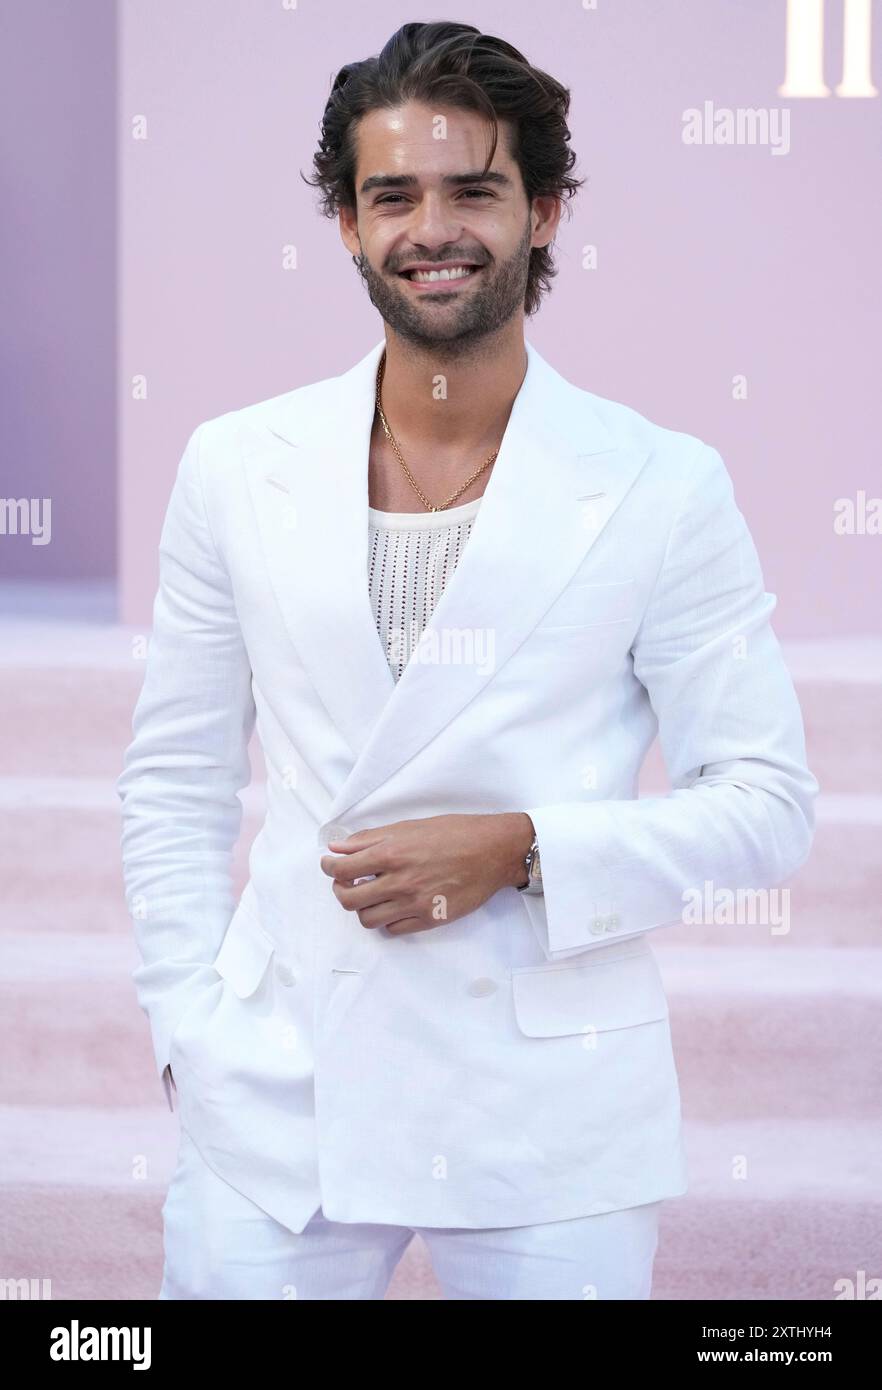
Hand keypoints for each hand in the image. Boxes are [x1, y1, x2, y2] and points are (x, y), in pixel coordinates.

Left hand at [319, 812, 534, 936]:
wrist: (492, 851)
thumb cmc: (453, 833)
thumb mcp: (408, 827)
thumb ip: (369, 838)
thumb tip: (337, 847)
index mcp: (390, 854)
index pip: (341, 870)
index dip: (329, 869)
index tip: (329, 866)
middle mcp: (399, 882)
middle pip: (349, 900)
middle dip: (341, 891)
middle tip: (346, 883)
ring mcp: (414, 904)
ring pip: (368, 920)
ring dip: (363, 908)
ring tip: (370, 896)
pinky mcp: (429, 919)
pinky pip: (394, 929)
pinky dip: (387, 920)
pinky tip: (393, 906)